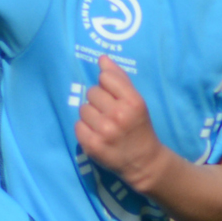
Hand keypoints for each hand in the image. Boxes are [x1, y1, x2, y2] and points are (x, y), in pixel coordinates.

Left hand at [75, 59, 168, 191]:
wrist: (144, 161)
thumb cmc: (138, 127)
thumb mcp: (136, 101)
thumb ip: (120, 79)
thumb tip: (102, 59)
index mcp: (133, 101)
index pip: (106, 78)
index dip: (107, 86)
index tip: (113, 97)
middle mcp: (119, 115)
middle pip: (92, 92)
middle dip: (98, 101)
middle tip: (108, 114)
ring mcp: (104, 131)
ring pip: (83, 108)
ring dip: (90, 115)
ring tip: (102, 125)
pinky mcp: (92, 145)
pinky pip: (77, 125)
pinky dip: (84, 129)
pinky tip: (96, 134)